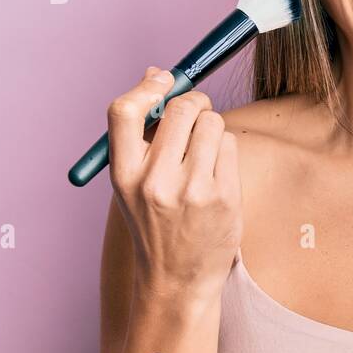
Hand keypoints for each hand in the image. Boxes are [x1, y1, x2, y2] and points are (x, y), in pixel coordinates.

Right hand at [107, 67, 242, 303]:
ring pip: (212, 122)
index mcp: (123, 173)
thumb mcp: (133, 181)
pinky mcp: (223, 197)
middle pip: (181, 108)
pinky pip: (229, 145)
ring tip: (204, 151)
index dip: (147, 86)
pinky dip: (225, 150)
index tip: (163, 81)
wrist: (176, 279)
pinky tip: (216, 172)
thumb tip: (156, 72)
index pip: (123, 110)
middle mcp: (154, 181)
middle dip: (193, 103)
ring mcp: (191, 190)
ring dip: (211, 126)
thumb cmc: (155, 222)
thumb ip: (141, 131)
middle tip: (195, 114)